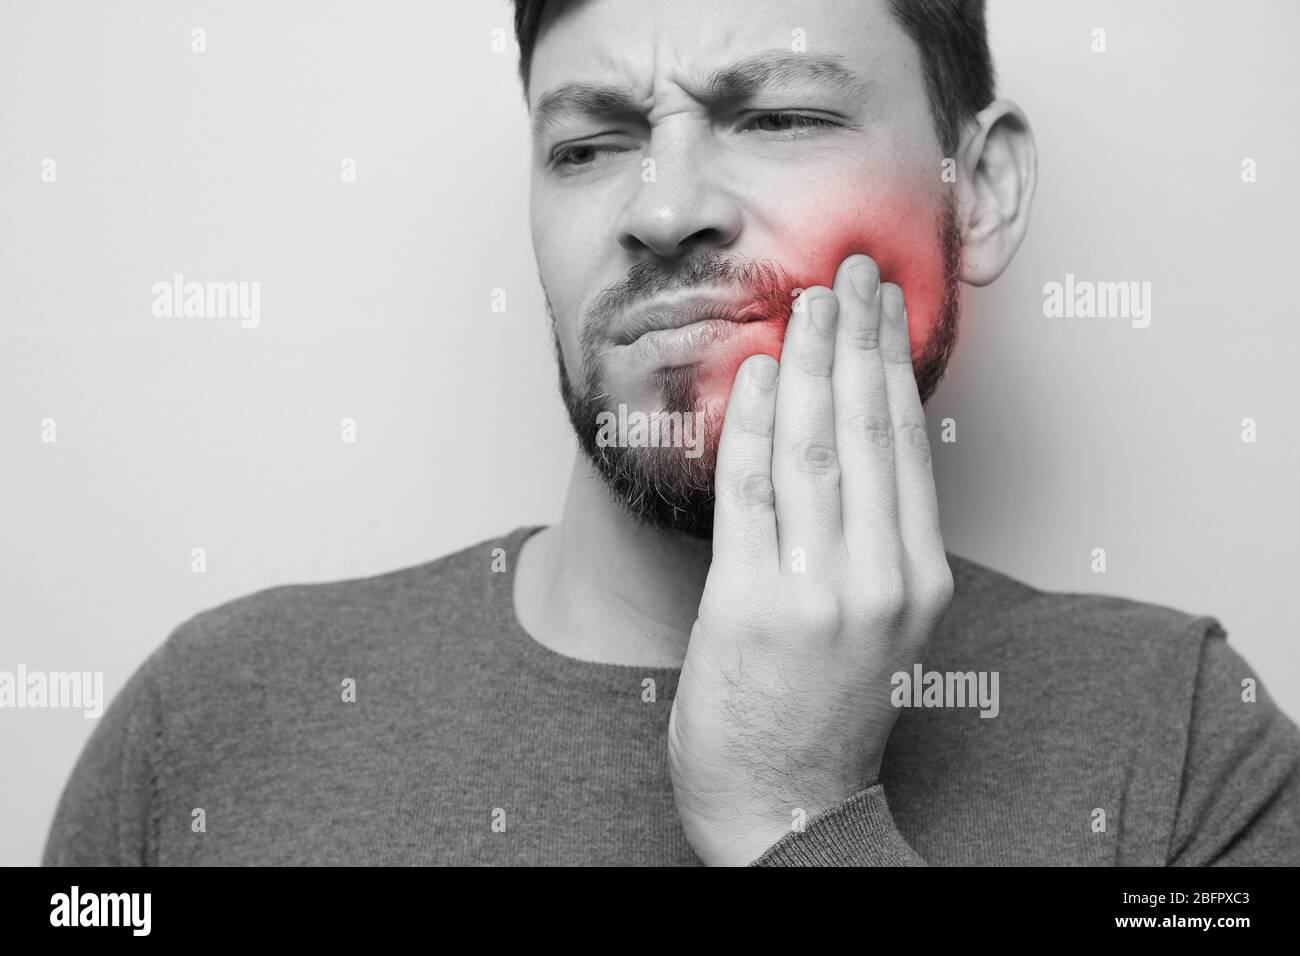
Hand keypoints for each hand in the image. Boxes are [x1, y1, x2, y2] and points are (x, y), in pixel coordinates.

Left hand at [667, 254, 954, 865]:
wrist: (790, 811)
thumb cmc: (826, 710)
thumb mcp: (879, 624)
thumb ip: (873, 540)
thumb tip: (849, 446)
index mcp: (919, 577)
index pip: (907, 445)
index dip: (893, 363)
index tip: (883, 304)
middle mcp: (882, 578)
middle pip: (867, 431)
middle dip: (856, 339)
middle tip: (849, 270)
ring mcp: (819, 591)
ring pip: (814, 448)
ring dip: (807, 363)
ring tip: (805, 303)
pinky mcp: (753, 605)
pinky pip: (751, 493)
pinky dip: (751, 425)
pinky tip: (752, 374)